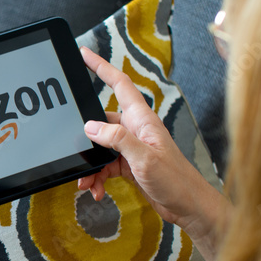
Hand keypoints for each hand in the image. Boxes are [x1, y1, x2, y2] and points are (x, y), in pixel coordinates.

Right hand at [77, 47, 228, 260]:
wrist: (188, 206)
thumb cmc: (176, 180)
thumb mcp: (144, 158)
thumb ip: (117, 139)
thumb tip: (91, 127)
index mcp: (142, 120)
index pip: (119, 84)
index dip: (101, 67)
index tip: (84, 54)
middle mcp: (136, 130)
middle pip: (101, 123)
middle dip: (85, 140)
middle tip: (73, 152)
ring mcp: (132, 147)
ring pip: (100, 149)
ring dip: (91, 166)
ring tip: (88, 183)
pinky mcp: (129, 164)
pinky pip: (105, 166)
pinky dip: (98, 177)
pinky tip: (97, 190)